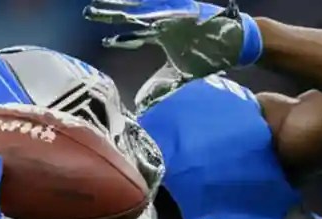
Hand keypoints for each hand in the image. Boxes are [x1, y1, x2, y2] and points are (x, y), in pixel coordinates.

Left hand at [84, 0, 262, 79]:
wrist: (233, 42)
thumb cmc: (208, 56)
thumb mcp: (182, 75)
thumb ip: (163, 86)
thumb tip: (145, 105)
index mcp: (162, 37)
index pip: (134, 37)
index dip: (118, 39)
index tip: (102, 42)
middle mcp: (163, 24)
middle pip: (132, 18)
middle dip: (111, 15)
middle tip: (88, 13)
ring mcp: (171, 14)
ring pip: (142, 8)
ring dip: (124, 6)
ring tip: (104, 5)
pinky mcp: (183, 9)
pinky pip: (162, 4)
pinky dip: (148, 5)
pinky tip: (133, 3)